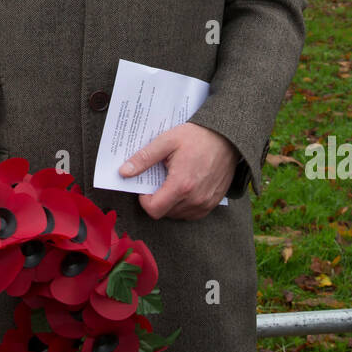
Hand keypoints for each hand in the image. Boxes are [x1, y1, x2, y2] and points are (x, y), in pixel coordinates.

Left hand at [119, 123, 238, 219]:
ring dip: (171, 203)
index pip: (154, 210)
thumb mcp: (167, 141)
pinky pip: (192, 213)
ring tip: (173, 181)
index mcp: (181, 185)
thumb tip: (124, 172)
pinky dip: (184, 205)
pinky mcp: (213, 203)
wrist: (227, 137)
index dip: (144, 200)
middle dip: (157, 199)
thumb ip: (144, 158)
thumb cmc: (197, 136)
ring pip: (178, 214)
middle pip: (165, 213)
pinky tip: (185, 187)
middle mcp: (195, 199)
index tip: (146, 187)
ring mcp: (206, 203)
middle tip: (160, 179)